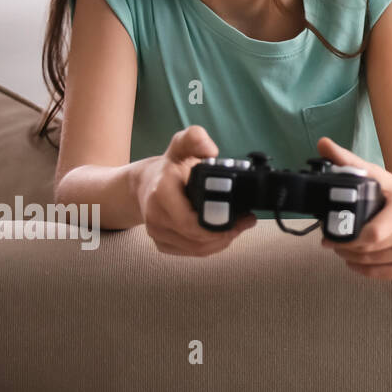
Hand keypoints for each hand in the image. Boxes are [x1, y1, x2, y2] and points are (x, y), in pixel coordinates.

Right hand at [134, 125, 256, 255]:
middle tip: (246, 221)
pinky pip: (190, 252)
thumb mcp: (181, 145)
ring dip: (221, 242)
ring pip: (196, 249)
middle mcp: (156, 217)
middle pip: (197, 238)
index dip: (220, 225)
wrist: (144, 183)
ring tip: (238, 227)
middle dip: (226, 234)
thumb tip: (210, 150)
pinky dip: (209, 246)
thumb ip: (195, 139)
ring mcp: (157, 233)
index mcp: (161, 193)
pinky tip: (222, 235)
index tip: (243, 216)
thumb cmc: (169, 166)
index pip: (191, 222)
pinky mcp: (161, 243)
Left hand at [314, 137, 391, 279]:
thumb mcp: (380, 176)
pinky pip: (380, 275)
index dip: (346, 238)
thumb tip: (322, 144)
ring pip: (371, 263)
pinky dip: (363, 270)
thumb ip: (350, 162)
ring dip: (350, 258)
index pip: (370, 235)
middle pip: (367, 250)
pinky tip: (355, 260)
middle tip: (331, 241)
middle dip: (344, 247)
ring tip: (342, 248)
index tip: (329, 233)